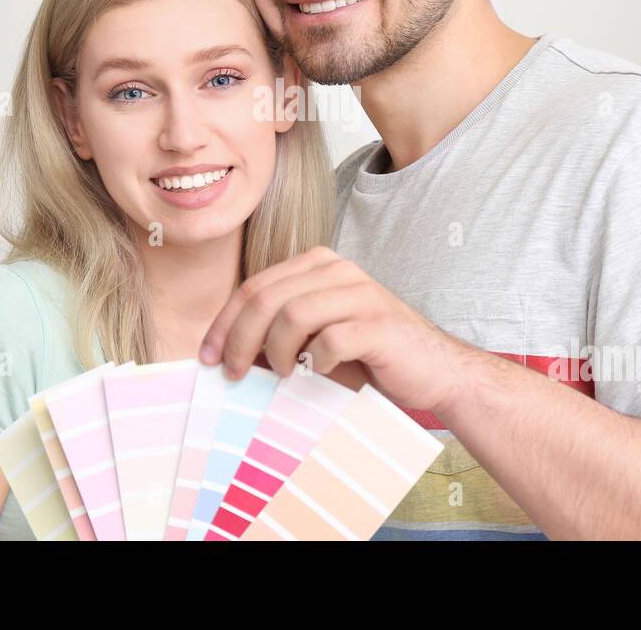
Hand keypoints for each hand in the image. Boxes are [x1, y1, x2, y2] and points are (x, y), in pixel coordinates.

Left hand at [198, 246, 466, 413]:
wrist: (432, 369)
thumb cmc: (368, 356)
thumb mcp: (315, 338)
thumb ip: (277, 332)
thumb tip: (226, 350)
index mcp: (318, 266)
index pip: (255, 286)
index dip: (225, 322)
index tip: (209, 356)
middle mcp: (338, 270)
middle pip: (266, 298)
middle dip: (239, 339)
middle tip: (233, 373)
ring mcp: (361, 294)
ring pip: (292, 314)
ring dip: (276, 350)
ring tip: (281, 374)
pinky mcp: (379, 323)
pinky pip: (330, 338)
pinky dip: (316, 361)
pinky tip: (318, 372)